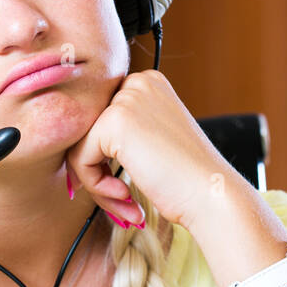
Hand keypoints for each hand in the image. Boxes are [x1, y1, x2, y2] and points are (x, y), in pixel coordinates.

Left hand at [63, 69, 237, 230]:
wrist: (212, 194)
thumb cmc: (187, 179)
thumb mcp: (151, 143)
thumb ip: (119, 136)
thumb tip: (73, 151)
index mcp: (148, 83)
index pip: (100, 120)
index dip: (102, 158)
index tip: (118, 187)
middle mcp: (137, 82)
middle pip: (87, 131)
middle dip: (97, 173)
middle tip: (122, 202)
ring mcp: (125, 99)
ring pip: (80, 147)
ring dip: (97, 184)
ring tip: (125, 204)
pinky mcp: (113, 122)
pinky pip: (80, 159)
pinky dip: (96, 186)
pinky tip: (126, 196)